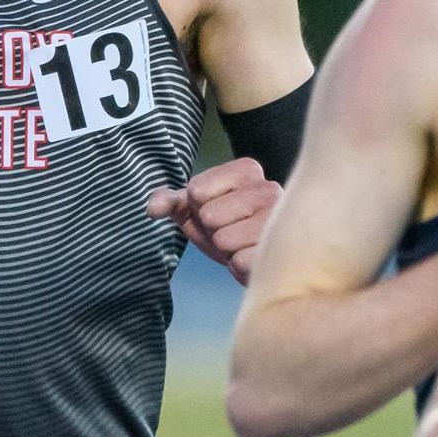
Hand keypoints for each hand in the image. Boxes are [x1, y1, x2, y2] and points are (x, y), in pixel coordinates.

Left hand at [147, 157, 280, 283]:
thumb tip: (153, 207)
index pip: (196, 190)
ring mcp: (280, 220)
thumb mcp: (193, 210)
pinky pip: (239, 262)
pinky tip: (253, 260)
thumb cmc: (224, 227)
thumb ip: (170, 202)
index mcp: (247, 170)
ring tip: (241, 245)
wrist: (257, 260)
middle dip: (212, 231)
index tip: (216, 211)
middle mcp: (269, 188)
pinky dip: (238, 266)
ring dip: (226, 250)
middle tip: (230, 232)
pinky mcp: (284, 250)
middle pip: (209, 215)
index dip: (197, 208)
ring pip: (224, 240)